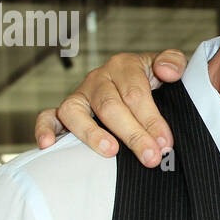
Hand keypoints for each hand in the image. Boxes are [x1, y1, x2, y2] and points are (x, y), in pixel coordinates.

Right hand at [33, 49, 186, 165]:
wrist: (143, 86)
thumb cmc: (155, 83)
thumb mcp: (168, 67)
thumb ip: (174, 62)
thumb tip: (168, 72)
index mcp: (124, 66)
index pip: (136, 94)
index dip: (151, 119)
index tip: (165, 142)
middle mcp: (98, 79)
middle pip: (110, 106)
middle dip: (132, 134)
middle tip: (150, 157)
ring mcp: (79, 95)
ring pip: (75, 111)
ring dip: (92, 133)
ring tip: (111, 152)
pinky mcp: (64, 112)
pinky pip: (48, 117)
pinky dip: (45, 129)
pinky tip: (50, 145)